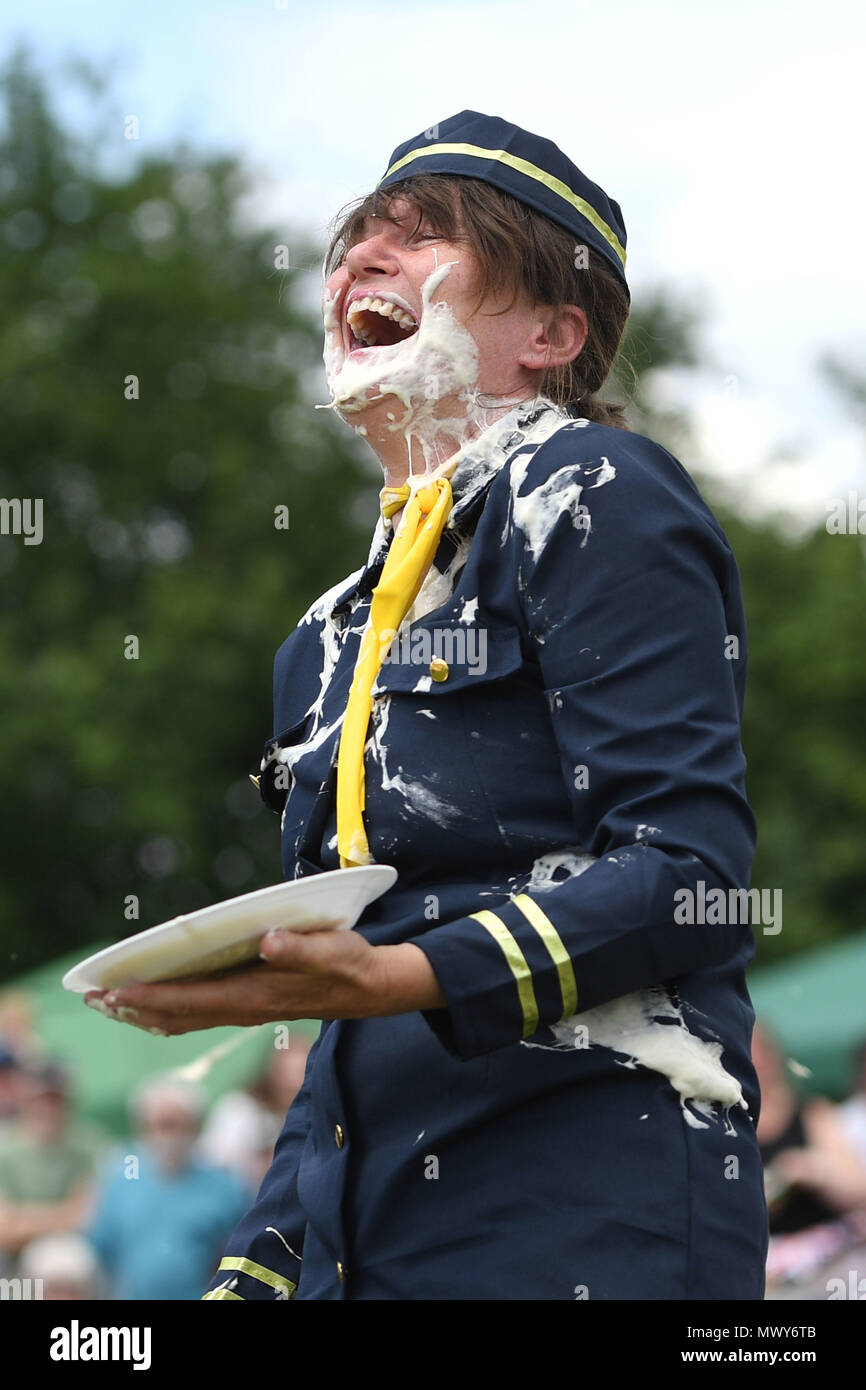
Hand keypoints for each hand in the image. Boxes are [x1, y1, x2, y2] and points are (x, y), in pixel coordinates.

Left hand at [83, 929, 444, 1035]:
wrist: (373, 989)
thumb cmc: (352, 964)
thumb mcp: (335, 950)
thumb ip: (303, 949)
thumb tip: (270, 941)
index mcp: (257, 994)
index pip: (192, 999)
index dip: (151, 997)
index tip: (115, 992)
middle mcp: (245, 1008)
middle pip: (178, 1016)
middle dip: (133, 1009)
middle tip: (91, 998)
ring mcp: (246, 1009)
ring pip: (184, 1019)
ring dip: (144, 1012)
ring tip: (108, 1003)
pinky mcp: (250, 1004)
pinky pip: (198, 1014)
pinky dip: (167, 1011)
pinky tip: (150, 1005)